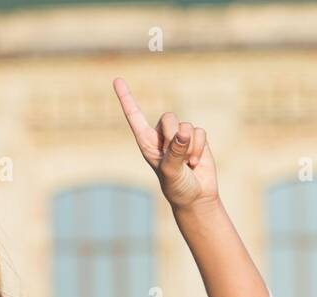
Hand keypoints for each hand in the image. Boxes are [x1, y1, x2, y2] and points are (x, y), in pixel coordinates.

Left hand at [113, 76, 218, 210]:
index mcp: (147, 142)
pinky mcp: (196, 137)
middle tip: (177, 157)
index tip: (117, 79)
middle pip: (168, 118)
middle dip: (174, 136)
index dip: (126, 98)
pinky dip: (199, 149)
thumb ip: (175, 151)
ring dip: (189, 148)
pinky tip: (195, 163)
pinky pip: (199, 132)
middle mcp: (161, 136)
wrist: (196, 197)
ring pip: (185, 125)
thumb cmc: (177, 187)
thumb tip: (184, 131)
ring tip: (186, 164)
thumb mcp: (171, 172)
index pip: (134, 116)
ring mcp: (179, 136)